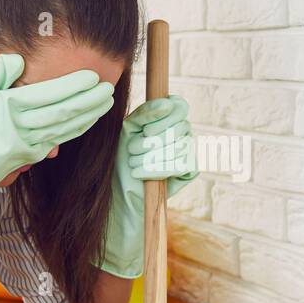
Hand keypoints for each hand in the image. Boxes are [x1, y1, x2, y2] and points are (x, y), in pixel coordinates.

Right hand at [0, 54, 114, 285]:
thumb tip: (18, 59)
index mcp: (6, 109)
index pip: (48, 95)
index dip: (74, 86)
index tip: (93, 77)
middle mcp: (20, 129)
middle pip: (64, 113)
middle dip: (90, 101)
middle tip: (110, 89)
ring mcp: (26, 147)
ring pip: (65, 130)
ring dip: (88, 116)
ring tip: (105, 102)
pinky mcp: (27, 159)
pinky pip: (57, 141)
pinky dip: (74, 130)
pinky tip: (85, 121)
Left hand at [97, 95, 198, 279]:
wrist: (115, 200)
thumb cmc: (117, 164)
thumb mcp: (125, 134)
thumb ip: (144, 114)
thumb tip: (166, 102)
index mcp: (165, 120)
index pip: (178, 106)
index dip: (163, 114)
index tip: (143, 128)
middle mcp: (180, 134)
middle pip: (179, 125)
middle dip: (150, 140)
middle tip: (131, 153)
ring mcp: (186, 153)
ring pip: (180, 145)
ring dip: (150, 157)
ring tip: (133, 166)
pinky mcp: (188, 172)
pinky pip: (184, 164)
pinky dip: (159, 170)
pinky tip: (142, 176)